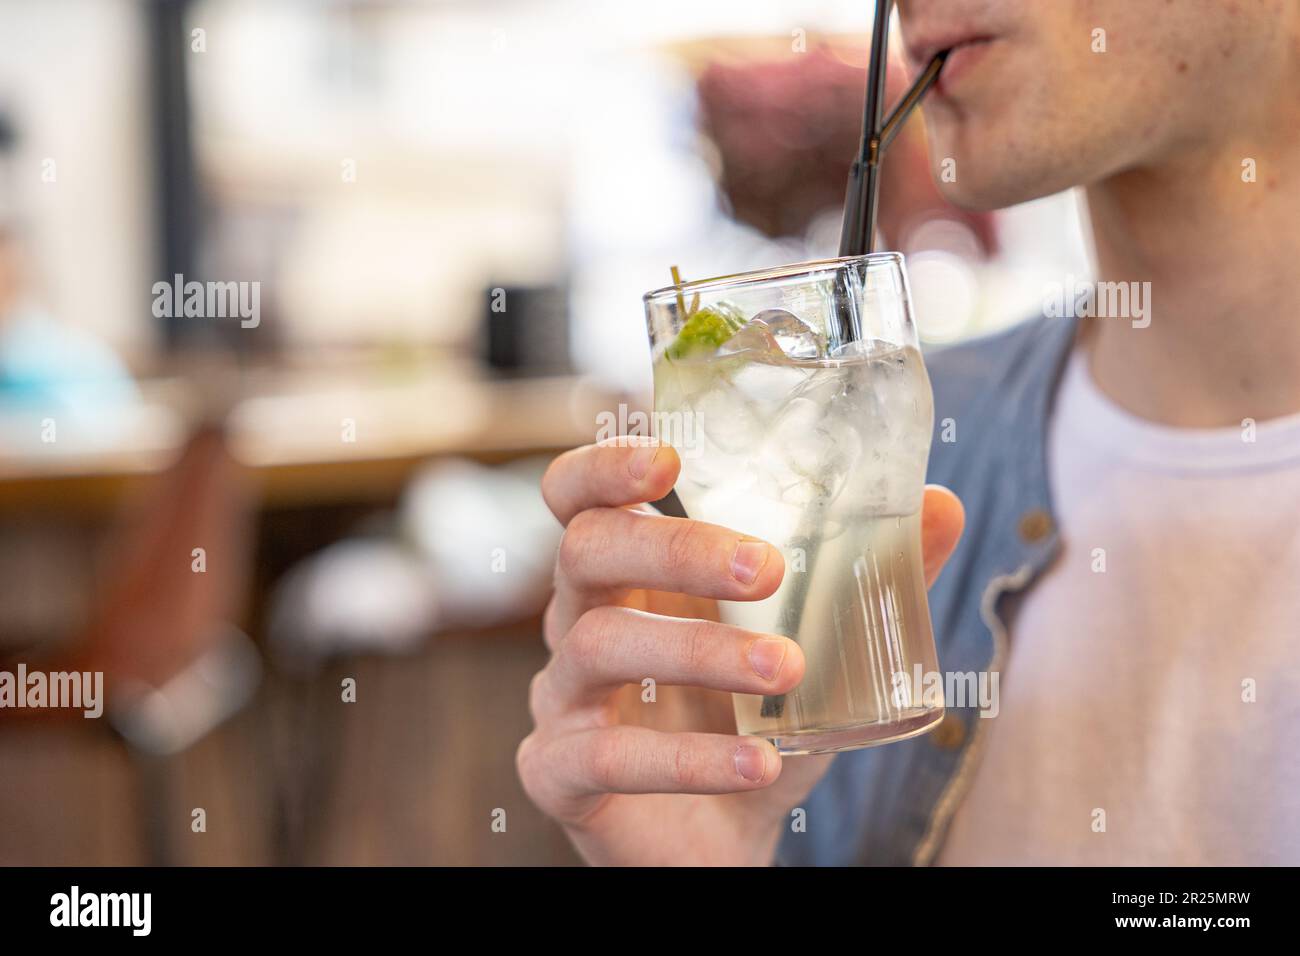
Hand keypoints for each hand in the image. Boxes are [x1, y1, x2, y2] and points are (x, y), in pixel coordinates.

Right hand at [518, 439, 963, 864]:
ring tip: (785, 668)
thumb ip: (868, 580)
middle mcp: (582, 622)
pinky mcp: (559, 775)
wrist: (726, 841)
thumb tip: (943, 505)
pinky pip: (605, 756)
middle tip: (765, 567)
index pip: (581, 497)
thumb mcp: (819, 652)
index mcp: (631, 575)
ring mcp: (564, 699)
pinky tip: (760, 764)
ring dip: (698, 651)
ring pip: (599, 645)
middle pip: (586, 551)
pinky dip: (686, 760)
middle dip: (673, 548)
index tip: (669, 459)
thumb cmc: (755, 724)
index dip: (606, 466)